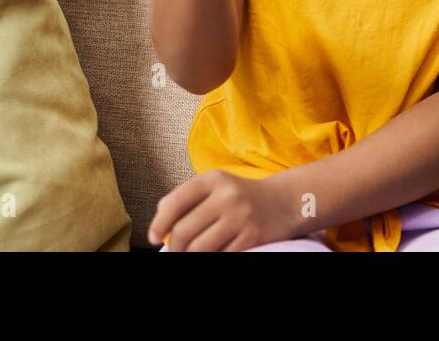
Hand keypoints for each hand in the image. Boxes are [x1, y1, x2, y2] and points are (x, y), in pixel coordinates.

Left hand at [149, 170, 302, 250]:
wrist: (284, 201)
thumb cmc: (241, 197)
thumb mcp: (217, 187)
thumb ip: (189, 199)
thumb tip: (160, 225)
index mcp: (213, 179)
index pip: (174, 202)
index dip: (159, 223)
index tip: (153, 238)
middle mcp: (227, 195)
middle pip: (184, 231)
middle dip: (175, 248)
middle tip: (177, 253)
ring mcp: (241, 216)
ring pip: (200, 248)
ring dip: (191, 257)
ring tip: (192, 255)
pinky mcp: (252, 235)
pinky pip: (222, 256)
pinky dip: (213, 259)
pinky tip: (214, 254)